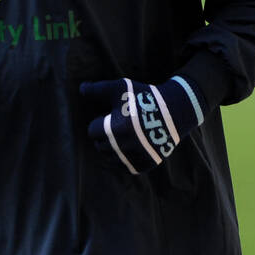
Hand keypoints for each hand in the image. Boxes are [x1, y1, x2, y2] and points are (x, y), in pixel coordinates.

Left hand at [81, 75, 204, 174]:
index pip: (92, 131)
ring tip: (126, 135)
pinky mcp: (144, 165)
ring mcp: (135, 158)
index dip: (101, 122)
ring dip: (114, 148)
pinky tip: (133, 145)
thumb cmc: (143, 97)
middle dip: (106, 136)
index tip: (112, 116)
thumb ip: (97, 89)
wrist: (174, 111)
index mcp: (115, 128)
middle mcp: (124, 146)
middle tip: (120, 125)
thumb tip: (81, 88)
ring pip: (110, 158)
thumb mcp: (121, 88)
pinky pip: (124, 166)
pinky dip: (125, 158)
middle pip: (100, 146)